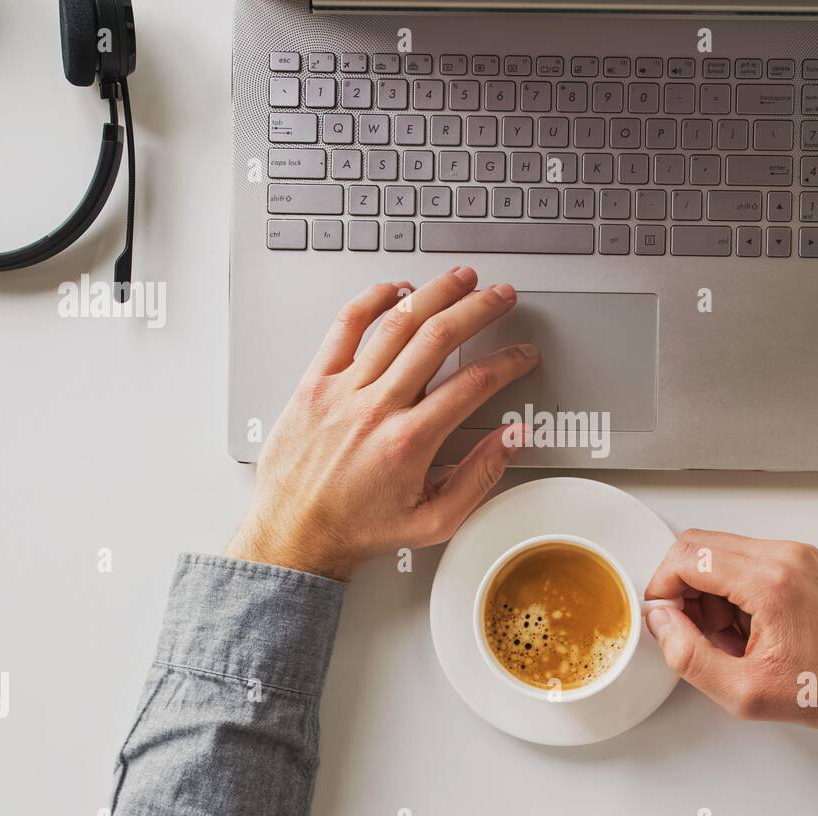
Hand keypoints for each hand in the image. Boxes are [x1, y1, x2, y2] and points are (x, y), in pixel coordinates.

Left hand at [227, 266, 536, 580]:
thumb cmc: (358, 529)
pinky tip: (397, 289)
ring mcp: (343, 390)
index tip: (522, 354)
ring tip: (460, 279)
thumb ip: (479, 478)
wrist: (294, 533)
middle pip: (440, 337)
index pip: (474, 382)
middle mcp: (377, 408)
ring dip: (435, 293)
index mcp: (410, 442)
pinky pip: (345, 326)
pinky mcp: (315, 383)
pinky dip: (373, 300)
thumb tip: (510, 440)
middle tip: (500, 296)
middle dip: (479, 309)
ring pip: (397, 323)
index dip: (508, 361)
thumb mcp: (433, 520)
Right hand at [644, 530, 817, 751]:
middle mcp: (784, 556)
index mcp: (770, 582)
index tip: (664, 618)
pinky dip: (732, 587)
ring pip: (720, 551)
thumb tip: (661, 621)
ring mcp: (795, 554)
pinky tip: (747, 625)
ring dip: (708, 590)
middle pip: (699, 545)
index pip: (688, 557)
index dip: (663, 588)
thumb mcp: (743, 692)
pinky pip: (745, 558)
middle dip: (683, 588)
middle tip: (693, 630)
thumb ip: (688, 656)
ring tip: (729, 635)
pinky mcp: (800, 560)